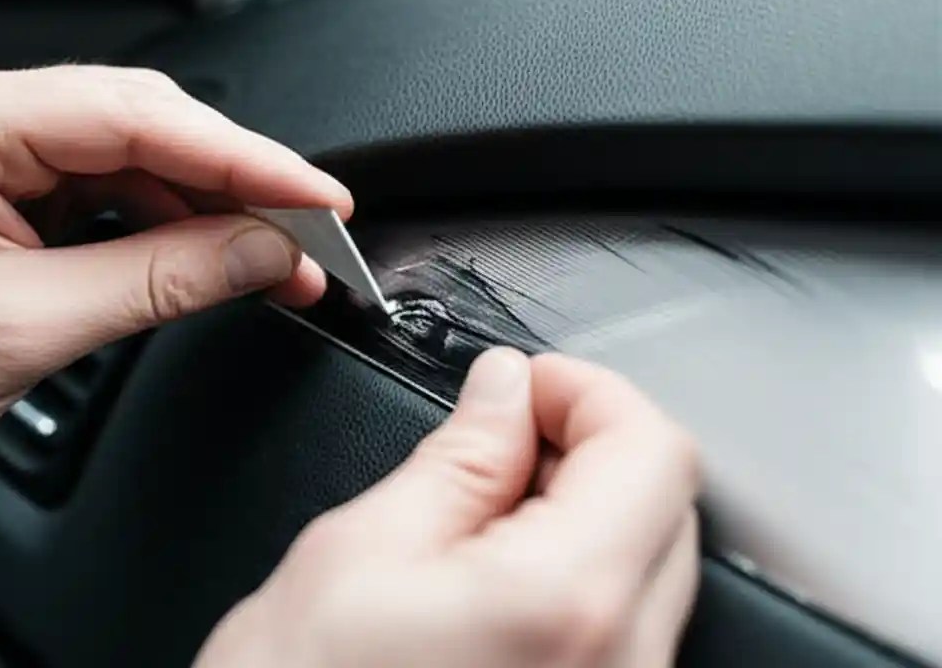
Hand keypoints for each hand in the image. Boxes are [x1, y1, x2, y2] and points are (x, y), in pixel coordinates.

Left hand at [0, 65, 351, 477]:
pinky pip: (105, 194)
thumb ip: (159, 281)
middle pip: (143, 127)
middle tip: (312, 232)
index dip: (244, 159)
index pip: (137, 117)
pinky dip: (165, 228)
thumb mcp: (26, 327)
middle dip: (236, 183)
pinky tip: (212, 256)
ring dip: (208, 209)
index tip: (315, 197)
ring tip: (276, 257)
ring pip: (133, 161)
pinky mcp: (1, 194)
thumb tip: (260, 253)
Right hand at [196, 349, 700, 667]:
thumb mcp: (358, 553)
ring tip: (481, 513)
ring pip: (651, 562)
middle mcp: (619, 665)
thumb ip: (457, 459)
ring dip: (584, 507)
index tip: (528, 386)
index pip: (650, 449)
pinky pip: (624, 622)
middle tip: (498, 434)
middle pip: (665, 502)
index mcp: (562, 601)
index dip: (588, 392)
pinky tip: (495, 574)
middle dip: (588, 444)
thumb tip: (504, 391)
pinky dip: (578, 571)